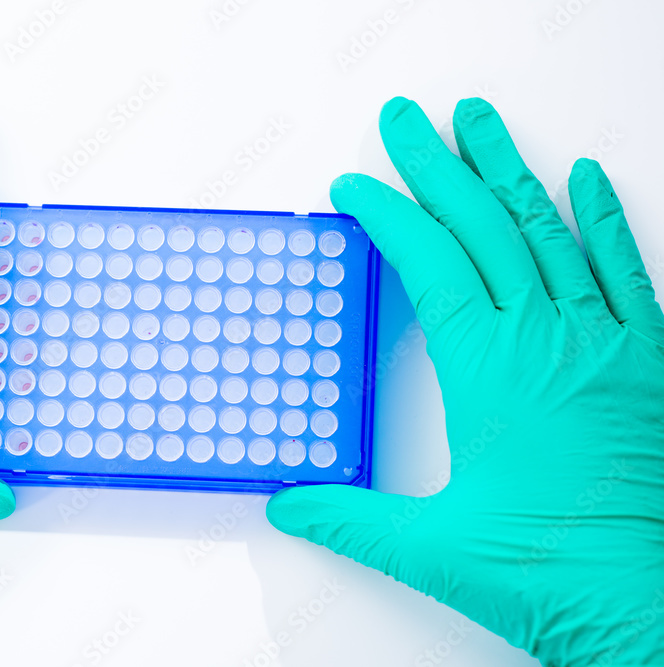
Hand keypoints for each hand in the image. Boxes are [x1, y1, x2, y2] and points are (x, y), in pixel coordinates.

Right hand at [267, 97, 663, 664]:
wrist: (655, 607)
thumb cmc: (554, 574)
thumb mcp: (434, 549)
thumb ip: (352, 522)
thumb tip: (289, 505)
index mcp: (488, 371)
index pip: (429, 262)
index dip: (387, 215)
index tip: (355, 187)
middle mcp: (547, 340)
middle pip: (482, 226)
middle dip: (435, 166)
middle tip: (405, 120)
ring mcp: (603, 342)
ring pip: (548, 230)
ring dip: (508, 171)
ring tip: (481, 122)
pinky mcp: (646, 360)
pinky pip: (625, 269)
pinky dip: (604, 218)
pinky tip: (586, 178)